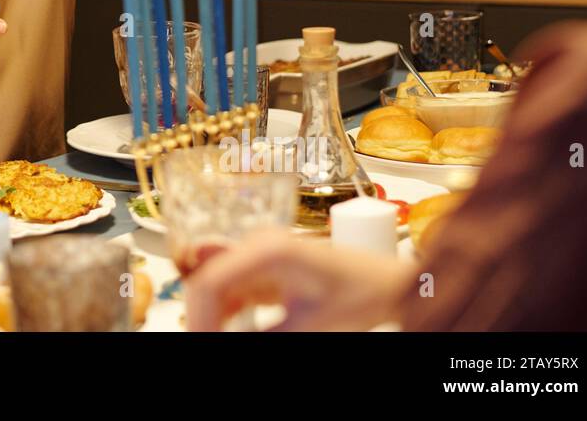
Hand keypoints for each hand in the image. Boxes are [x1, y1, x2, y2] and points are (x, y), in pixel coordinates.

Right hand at [180, 229, 413, 330]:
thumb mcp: (309, 325)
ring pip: (214, 286)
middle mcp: (257, 244)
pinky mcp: (263, 267)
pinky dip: (224, 314)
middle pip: (206, 281)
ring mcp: (258, 253)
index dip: (199, 317)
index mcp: (268, 249)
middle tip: (203, 339)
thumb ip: (266, 337)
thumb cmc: (361, 295)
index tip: (201, 339)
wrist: (388, 284)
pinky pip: (230, 291)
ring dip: (210, 316)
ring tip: (212, 335)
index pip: (210, 281)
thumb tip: (226, 342)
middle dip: (200, 316)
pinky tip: (225, 330)